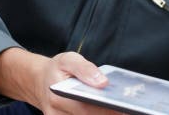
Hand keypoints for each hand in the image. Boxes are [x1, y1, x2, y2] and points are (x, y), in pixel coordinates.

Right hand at [0, 47, 119, 113]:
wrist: (38, 81)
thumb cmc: (56, 70)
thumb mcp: (69, 60)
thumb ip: (85, 69)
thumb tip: (103, 82)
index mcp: (58, 96)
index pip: (88, 108)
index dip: (109, 110)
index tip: (126, 108)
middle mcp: (57, 114)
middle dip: (111, 113)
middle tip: (129, 109)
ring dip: (105, 114)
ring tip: (122, 109)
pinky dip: (98, 114)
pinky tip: (110, 110)